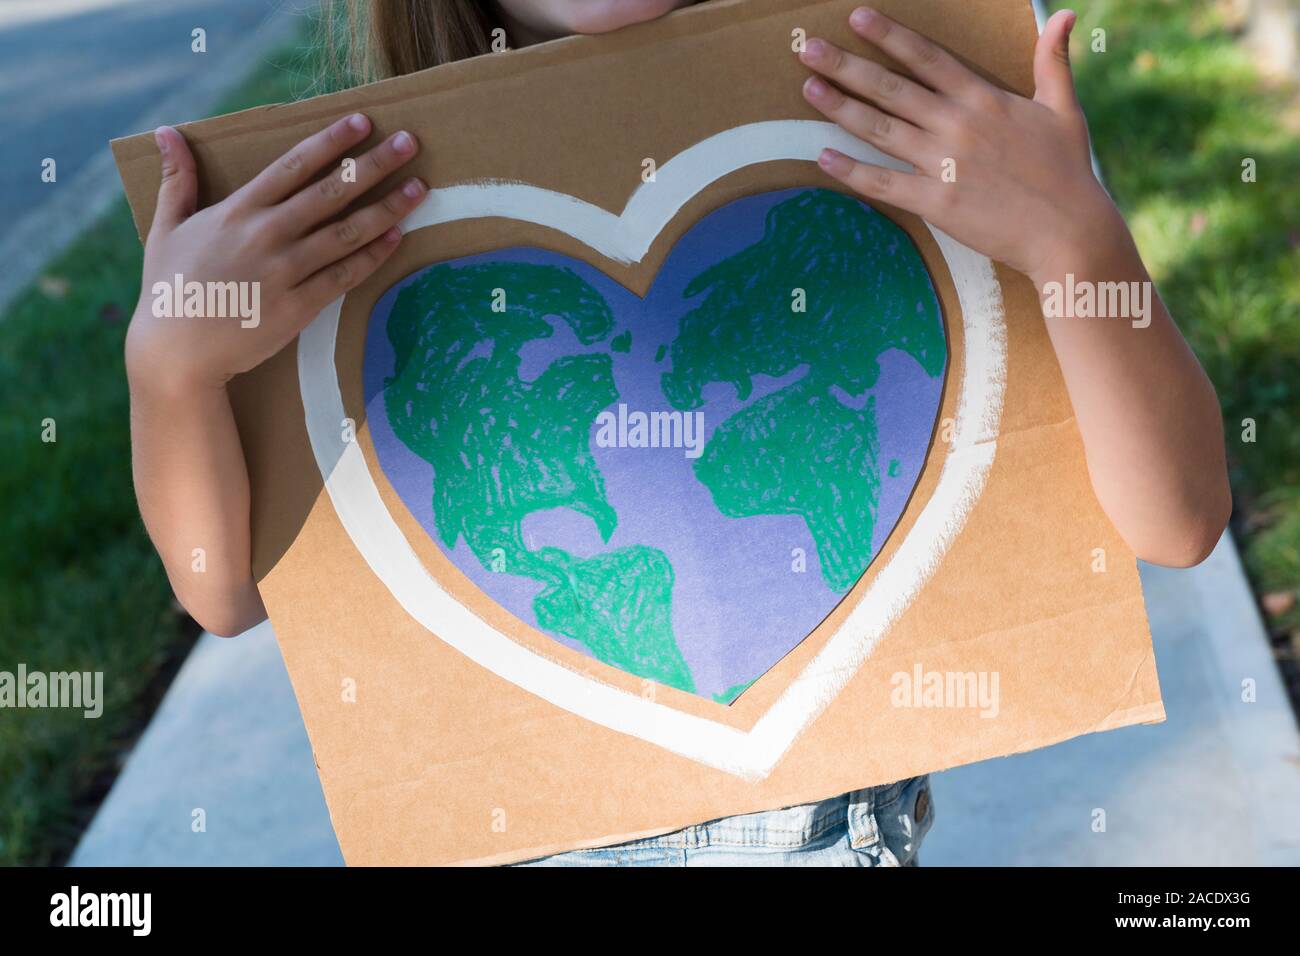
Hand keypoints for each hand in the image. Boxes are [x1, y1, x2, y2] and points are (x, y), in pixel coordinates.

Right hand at [125, 114, 424, 393]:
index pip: (294, 164)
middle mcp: (267, 234)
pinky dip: (373, 255)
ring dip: (388, 207)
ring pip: (347, 232)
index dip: (332, 141)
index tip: (363, 121)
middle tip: (409, 143)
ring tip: (419, 188)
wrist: (177, 353)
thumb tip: (166, 132)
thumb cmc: (171, 289)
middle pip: (332, 191)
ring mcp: (286, 270)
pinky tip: (397, 236)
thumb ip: (177, 180)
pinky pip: (345, 275)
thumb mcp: (166, 228)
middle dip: (375, 164)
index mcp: (238, 211)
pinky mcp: (300, 306)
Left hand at [799, 6, 1123, 283]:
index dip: (889, 36)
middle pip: (892, 88)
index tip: (857, 18)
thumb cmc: (1067, 170)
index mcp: (984, 98)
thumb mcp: (1064, 108)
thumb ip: (1053, 61)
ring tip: (809, 89)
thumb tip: (1062, 16)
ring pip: (881, 129)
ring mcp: (944, 163)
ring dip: (841, 108)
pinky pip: (885, 183)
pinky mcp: (937, 202)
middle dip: (847, 66)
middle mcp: (958, 124)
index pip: (927, 58)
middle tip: (809, 49)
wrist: (1069, 230)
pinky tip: (823, 157)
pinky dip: (852, 171)